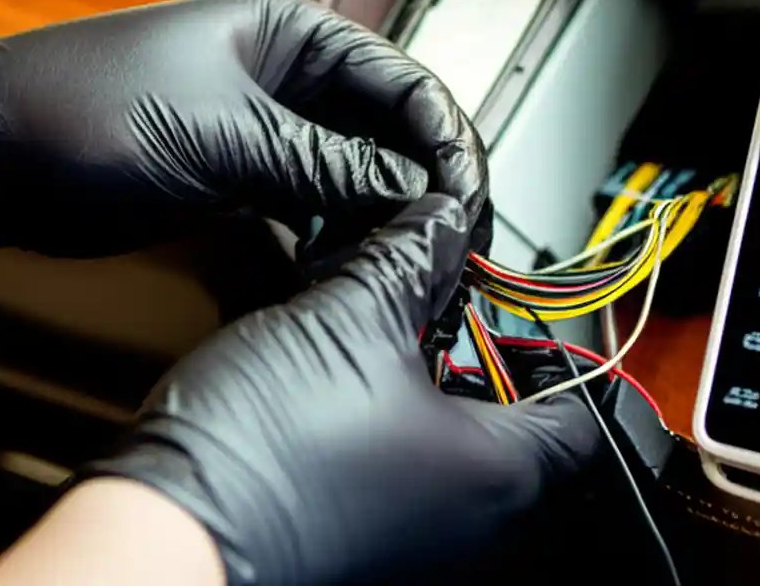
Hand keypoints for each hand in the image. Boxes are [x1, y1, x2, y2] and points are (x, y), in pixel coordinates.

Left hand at [0, 0, 486, 270]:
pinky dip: (325, 237)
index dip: (444, 140)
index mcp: (289, 33)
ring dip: (372, 218)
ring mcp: (260, 129)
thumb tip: (412, 190)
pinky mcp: (235, 178)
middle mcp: (283, 77)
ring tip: (392, 263)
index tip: (465, 197)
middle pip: (384, 131)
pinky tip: (335, 268)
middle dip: (415, 183)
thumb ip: (328, 166)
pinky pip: (306, 207)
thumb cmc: (82, 109)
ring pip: (349, 175)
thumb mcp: (225, 136)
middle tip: (444, 240)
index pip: (403, 81)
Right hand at [83, 195, 599, 584]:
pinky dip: (389, 418)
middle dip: (476, 350)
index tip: (524, 305)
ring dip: (425, 380)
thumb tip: (439, 222)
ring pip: (453, 440)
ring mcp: (418, 536)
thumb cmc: (264, 456)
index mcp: (500, 471)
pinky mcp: (366, 537)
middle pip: (516, 420)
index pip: (586, 410)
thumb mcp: (352, 318)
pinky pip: (405, 468)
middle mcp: (472, 519)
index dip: (562, 344)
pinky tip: (338, 379)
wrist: (173, 531)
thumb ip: (412, 258)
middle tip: (439, 301)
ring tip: (378, 330)